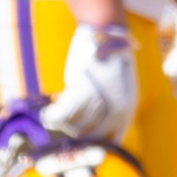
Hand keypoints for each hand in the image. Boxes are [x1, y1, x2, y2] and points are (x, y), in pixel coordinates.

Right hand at [41, 23, 138, 140]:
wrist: (106, 30)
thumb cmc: (111, 56)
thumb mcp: (121, 85)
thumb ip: (112, 106)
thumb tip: (93, 123)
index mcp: (128, 108)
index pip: (112, 140)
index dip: (95, 146)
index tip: (80, 144)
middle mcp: (116, 108)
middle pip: (90, 135)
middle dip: (74, 134)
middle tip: (63, 126)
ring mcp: (99, 99)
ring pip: (75, 126)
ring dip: (61, 125)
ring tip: (54, 117)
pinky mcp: (81, 88)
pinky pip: (63, 112)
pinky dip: (53, 116)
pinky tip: (48, 115)